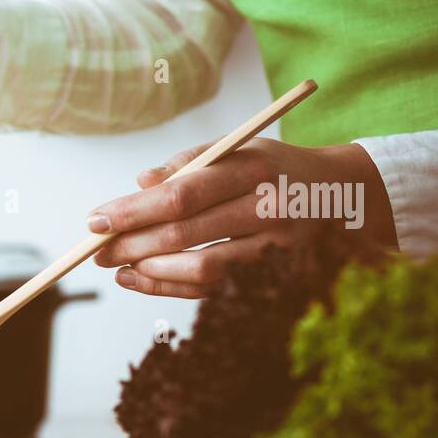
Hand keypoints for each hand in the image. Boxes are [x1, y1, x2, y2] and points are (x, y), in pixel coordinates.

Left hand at [90, 138, 396, 297]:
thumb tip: (140, 182)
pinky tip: (141, 279)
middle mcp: (267, 209)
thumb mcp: (238, 148)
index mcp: (253, 169)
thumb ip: (188, 162)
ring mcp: (274, 248)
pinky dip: (171, 287)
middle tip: (96, 249)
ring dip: (150, 271)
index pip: (183, 193)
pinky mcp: (272, 276)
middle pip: (186, 234)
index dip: (135, 210)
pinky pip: (213, 289)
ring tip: (117, 266)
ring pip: (201, 270)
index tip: (97, 218)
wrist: (341, 195)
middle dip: (132, 244)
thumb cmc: (273, 169)